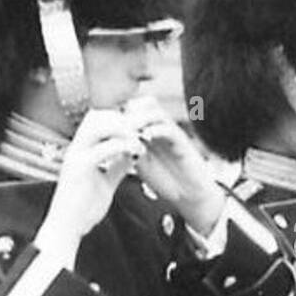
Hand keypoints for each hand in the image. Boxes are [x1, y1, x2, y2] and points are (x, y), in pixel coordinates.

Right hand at [36, 109, 142, 263]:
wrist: (66, 229)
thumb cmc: (82, 209)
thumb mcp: (105, 183)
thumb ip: (116, 168)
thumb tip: (131, 157)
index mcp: (80, 151)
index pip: (96, 120)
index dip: (118, 120)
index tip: (138, 132)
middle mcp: (76, 149)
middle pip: (96, 115)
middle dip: (121, 119)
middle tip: (141, 133)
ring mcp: (75, 156)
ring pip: (97, 125)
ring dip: (122, 129)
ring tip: (139, 142)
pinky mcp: (79, 168)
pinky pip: (103, 148)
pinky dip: (123, 146)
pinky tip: (136, 153)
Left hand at [120, 97, 224, 235]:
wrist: (189, 193)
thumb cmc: (165, 180)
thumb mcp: (140, 163)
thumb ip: (128, 150)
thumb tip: (110, 142)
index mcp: (149, 129)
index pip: (133, 108)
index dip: (118, 112)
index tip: (105, 124)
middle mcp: (160, 127)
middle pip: (143, 102)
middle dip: (126, 111)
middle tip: (114, 124)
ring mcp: (172, 133)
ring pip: (154, 111)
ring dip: (139, 118)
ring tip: (128, 130)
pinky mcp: (182, 143)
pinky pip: (169, 129)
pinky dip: (155, 130)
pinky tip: (145, 138)